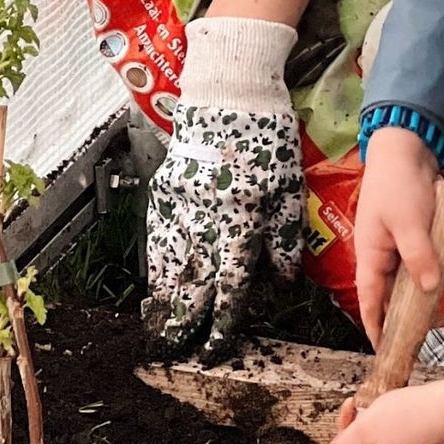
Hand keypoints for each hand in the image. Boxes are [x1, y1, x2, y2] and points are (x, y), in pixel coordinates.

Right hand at [143, 17, 300, 362]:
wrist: (228, 93)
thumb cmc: (267, 137)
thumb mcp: (289, 187)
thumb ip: (284, 236)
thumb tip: (281, 278)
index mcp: (243, 221)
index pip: (231, 287)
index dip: (223, 323)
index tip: (217, 347)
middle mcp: (207, 221)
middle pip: (193, 285)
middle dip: (186, 324)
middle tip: (180, 351)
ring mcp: (180, 207)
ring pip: (168, 267)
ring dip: (164, 303)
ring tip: (160, 330)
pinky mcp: (163, 193)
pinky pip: (156, 239)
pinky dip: (154, 267)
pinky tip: (153, 286)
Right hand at [355, 126, 441, 344]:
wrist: (407, 147)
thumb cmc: (398, 185)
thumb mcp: (408, 223)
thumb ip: (419, 256)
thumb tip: (430, 290)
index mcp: (372, 256)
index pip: (370, 301)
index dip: (376, 327)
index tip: (387, 351)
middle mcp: (385, 255)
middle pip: (401, 293)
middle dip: (424, 301)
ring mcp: (402, 244)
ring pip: (422, 274)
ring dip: (443, 271)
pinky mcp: (420, 234)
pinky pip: (434, 255)